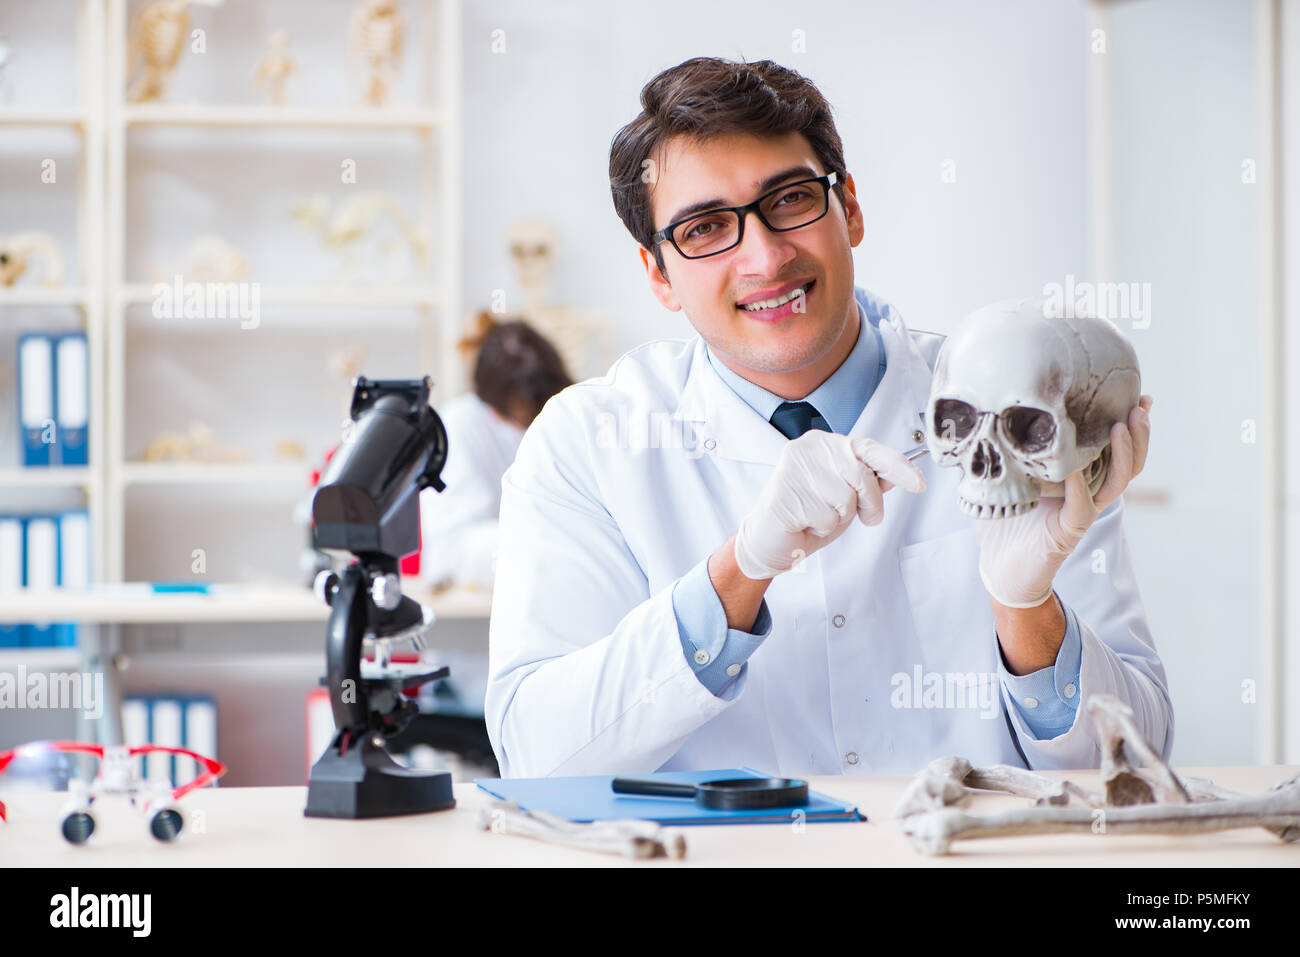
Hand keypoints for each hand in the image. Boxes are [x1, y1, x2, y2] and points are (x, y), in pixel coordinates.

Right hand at [733, 431, 925, 579]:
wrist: (767, 541)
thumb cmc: (807, 516)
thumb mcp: (845, 498)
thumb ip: (868, 483)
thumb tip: (900, 474)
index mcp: (824, 444)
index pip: (869, 449)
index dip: (898, 466)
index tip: (919, 483)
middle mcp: (809, 449)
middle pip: (862, 477)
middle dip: (868, 504)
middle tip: (860, 518)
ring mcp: (796, 469)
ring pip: (846, 500)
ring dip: (839, 518)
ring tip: (818, 517)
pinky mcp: (788, 494)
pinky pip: (827, 518)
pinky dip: (821, 528)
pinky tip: (804, 523)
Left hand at [975, 396, 1151, 607]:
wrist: (999, 568)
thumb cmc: (1003, 520)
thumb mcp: (1003, 474)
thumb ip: (1003, 446)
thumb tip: (984, 409)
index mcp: (1078, 477)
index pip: (1112, 448)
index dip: (1128, 425)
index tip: (1138, 396)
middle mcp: (1088, 493)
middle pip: (1128, 462)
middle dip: (1138, 433)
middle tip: (1141, 405)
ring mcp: (1082, 513)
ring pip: (1116, 483)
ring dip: (1122, 454)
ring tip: (1121, 427)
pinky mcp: (1068, 532)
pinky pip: (1082, 508)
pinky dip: (1080, 487)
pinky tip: (1076, 470)